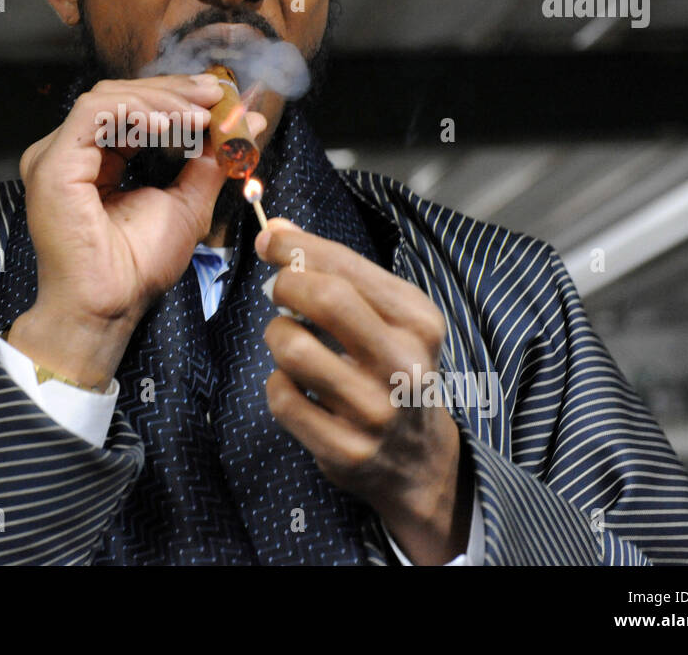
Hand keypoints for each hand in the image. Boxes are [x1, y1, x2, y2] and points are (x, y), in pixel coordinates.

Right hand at [11, 73, 265, 387]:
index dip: (176, 98)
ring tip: (201, 114)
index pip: (133, 111)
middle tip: (217, 95)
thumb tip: (245, 128)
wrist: (110, 307)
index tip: (220, 98)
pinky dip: (139, 113)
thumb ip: (209, 162)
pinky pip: (96, 115)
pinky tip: (174, 126)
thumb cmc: (137, 268)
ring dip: (162, 101)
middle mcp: (71, 153)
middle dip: (174, 92)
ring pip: (109, 99)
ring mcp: (56, 155)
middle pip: (121, 97)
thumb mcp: (187, 203)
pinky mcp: (53, 163)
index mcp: (94, 160)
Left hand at [255, 218, 473, 564]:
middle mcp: (403, 365)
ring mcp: (375, 411)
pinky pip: (282, 398)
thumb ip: (336, 271)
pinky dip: (277, 384)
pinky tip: (295, 384)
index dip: (296, 247)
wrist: (419, 458)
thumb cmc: (392, 370)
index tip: (268, 239)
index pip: (346, 268)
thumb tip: (277, 229)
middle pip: (325, 299)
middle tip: (276, 290)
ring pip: (293, 348)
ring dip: (277, 335)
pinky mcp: (346, 449)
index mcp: (418, 322)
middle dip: (285, 284)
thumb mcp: (385, 316)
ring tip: (288, 340)